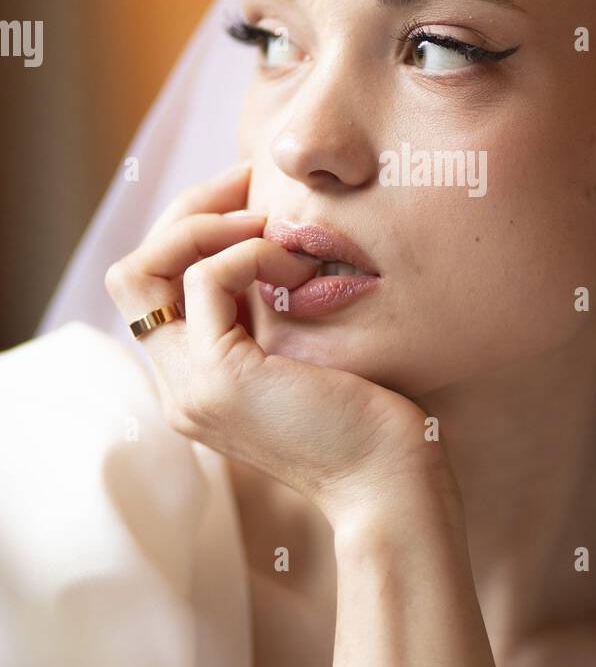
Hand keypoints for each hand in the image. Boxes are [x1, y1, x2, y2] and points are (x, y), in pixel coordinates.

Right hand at [104, 162, 445, 525]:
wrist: (391, 483)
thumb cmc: (370, 418)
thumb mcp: (303, 351)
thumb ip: (270, 310)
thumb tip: (275, 234)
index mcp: (193, 381)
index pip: (152, 287)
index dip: (191, 231)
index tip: (250, 197)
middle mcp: (177, 386)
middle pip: (132, 272)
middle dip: (187, 212)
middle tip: (249, 183)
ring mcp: (190, 387)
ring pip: (144, 270)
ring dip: (213, 228)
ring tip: (279, 229)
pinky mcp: (220, 378)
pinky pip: (204, 279)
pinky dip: (247, 251)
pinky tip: (295, 262)